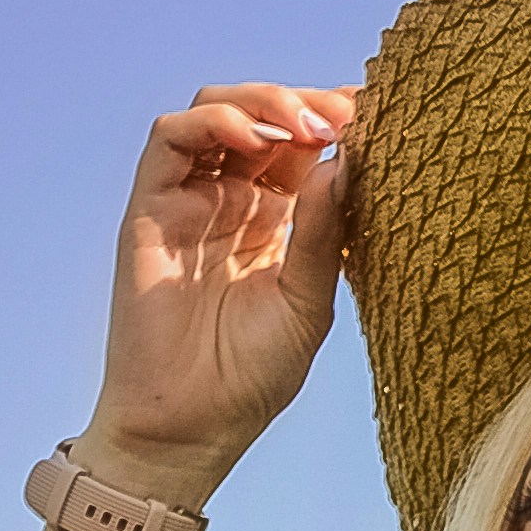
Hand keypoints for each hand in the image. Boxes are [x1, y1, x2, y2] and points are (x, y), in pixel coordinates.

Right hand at [76, 82, 356, 503]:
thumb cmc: (251, 378)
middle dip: (306, 102)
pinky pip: (171, 139)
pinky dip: (212, 121)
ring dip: (263, 102)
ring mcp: (189, 199)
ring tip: (306, 126)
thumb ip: (323, 231)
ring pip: (216, 110)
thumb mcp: (308, 302)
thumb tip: (347, 159)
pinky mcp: (150, 209)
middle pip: (263, 113)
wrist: (190, 428)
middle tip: (346, 118)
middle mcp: (231, 198)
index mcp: (276, 217)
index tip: (380, 114)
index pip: (304, 142)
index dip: (337, 118)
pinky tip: (255, 136)